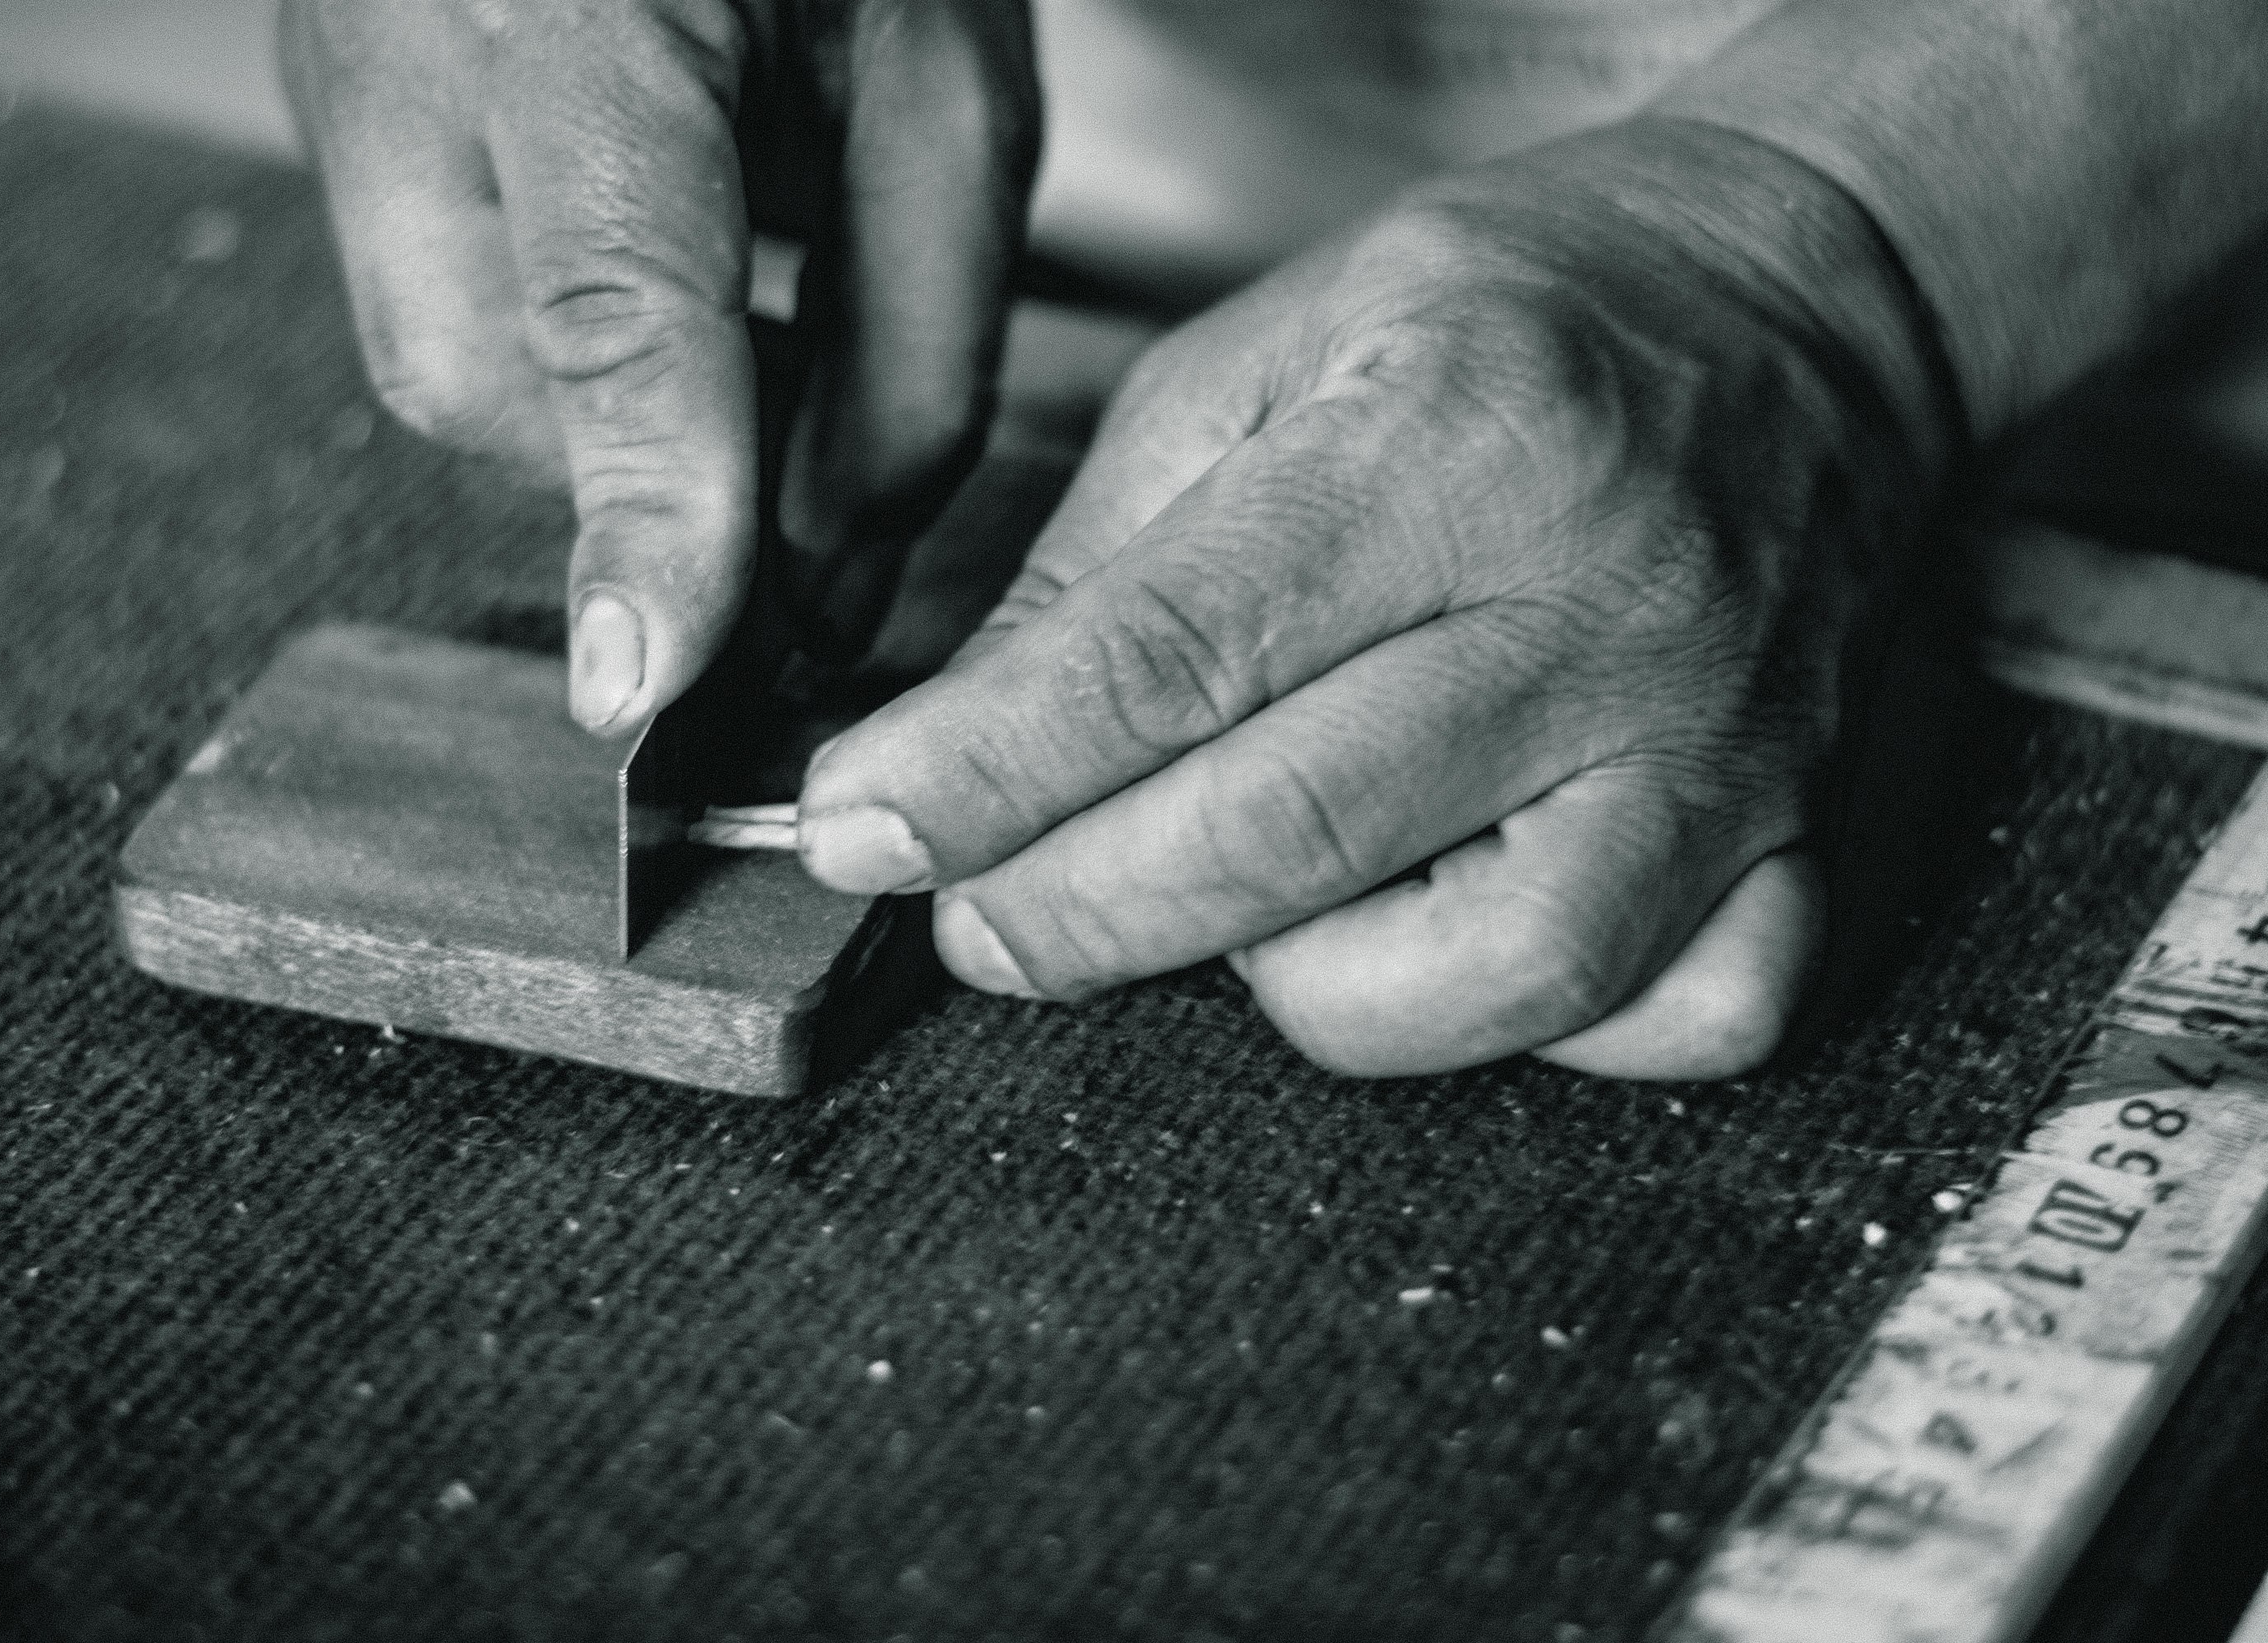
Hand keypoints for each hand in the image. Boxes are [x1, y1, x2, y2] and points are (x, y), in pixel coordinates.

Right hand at [280, 0, 1039, 735]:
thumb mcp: (948, 87)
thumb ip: (909, 348)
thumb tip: (822, 577)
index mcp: (584, 1)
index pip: (602, 301)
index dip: (635, 506)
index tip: (644, 686)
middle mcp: (409, 30)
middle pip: (470, 379)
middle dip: (643, 478)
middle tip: (797, 476)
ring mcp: (346, 60)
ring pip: (444, 362)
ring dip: (616, 426)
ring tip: (764, 354)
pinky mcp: (345, 94)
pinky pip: (442, 298)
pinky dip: (577, 363)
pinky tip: (692, 311)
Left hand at [797, 119, 1950, 1079]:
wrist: (1805, 311)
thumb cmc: (1508, 324)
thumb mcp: (1257, 361)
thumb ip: (1097, 570)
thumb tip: (947, 766)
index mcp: (1447, 438)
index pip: (1171, 656)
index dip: (984, 773)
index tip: (856, 834)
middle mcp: (1599, 607)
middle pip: (1294, 838)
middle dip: (1076, 909)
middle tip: (980, 912)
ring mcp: (1718, 746)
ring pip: (1488, 980)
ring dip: (1300, 986)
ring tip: (1243, 901)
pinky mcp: (1804, 837)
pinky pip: (1678, 1022)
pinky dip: (1538, 1036)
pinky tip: (1449, 936)